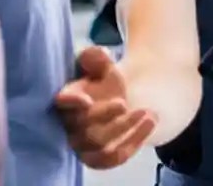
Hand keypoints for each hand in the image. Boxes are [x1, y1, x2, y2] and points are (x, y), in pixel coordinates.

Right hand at [55, 46, 156, 169]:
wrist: (118, 101)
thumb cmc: (104, 81)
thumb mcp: (102, 65)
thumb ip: (97, 57)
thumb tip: (94, 53)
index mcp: (67, 99)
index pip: (62, 103)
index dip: (71, 103)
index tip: (85, 100)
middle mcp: (70, 125)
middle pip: (83, 127)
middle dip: (104, 115)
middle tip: (124, 103)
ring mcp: (83, 144)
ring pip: (100, 145)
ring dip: (125, 130)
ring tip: (148, 113)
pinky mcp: (98, 158)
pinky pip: (113, 158)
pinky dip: (133, 143)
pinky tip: (150, 123)